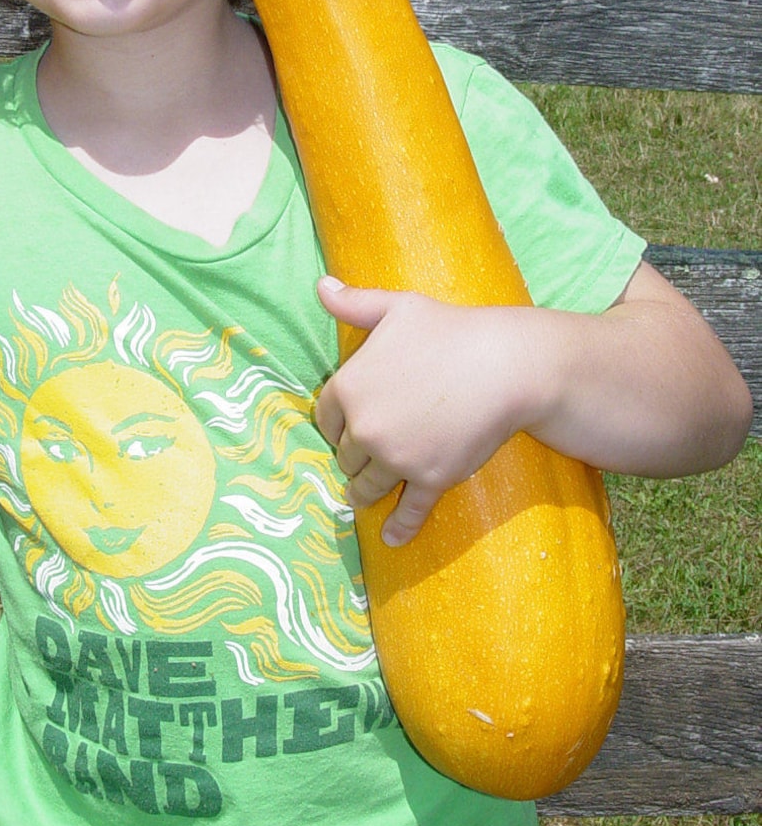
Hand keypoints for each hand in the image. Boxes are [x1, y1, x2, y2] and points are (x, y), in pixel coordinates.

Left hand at [313, 277, 529, 545]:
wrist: (505, 366)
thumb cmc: (451, 330)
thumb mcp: (397, 309)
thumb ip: (355, 304)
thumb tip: (321, 286)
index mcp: (348, 388)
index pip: (326, 419)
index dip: (338, 425)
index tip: (347, 430)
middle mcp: (365, 428)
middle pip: (346, 455)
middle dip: (356, 457)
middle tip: (366, 459)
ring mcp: (396, 458)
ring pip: (368, 486)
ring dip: (367, 493)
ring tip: (366, 496)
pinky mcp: (429, 480)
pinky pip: (408, 511)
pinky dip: (399, 528)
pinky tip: (392, 539)